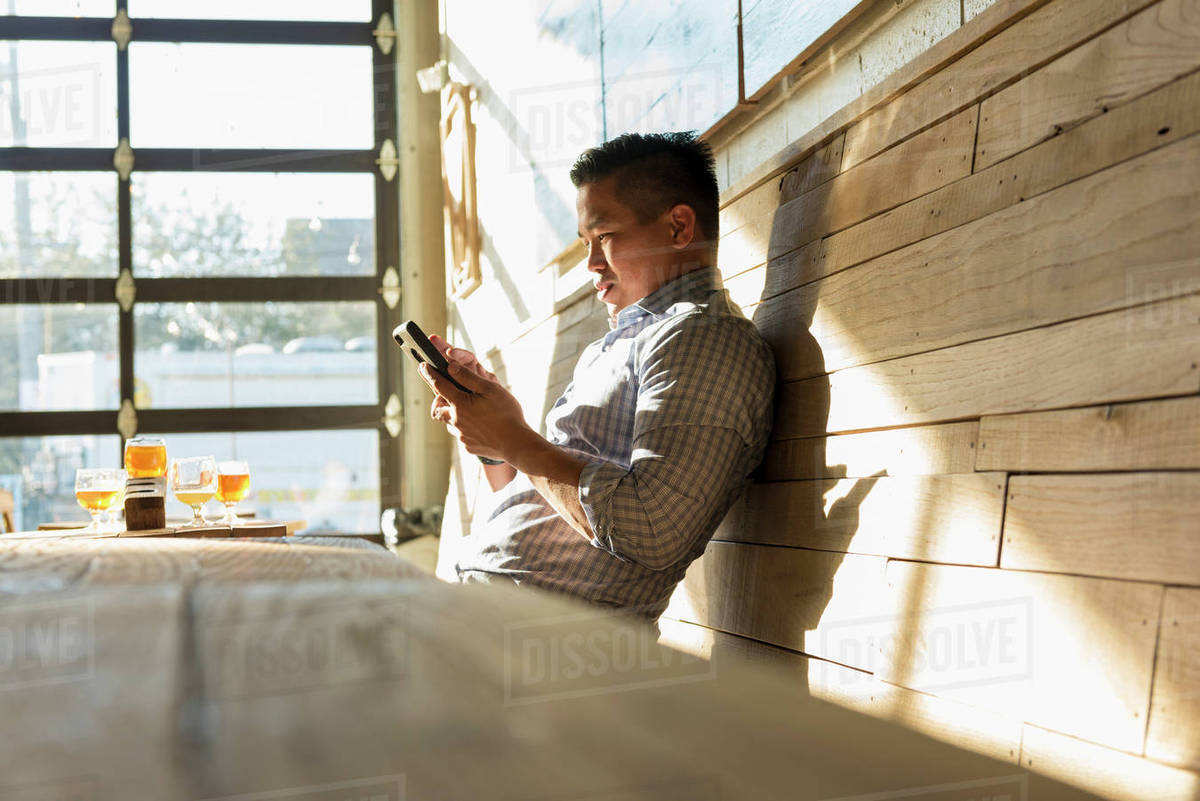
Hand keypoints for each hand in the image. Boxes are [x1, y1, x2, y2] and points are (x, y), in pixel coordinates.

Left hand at [421, 338, 535, 463]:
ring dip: (454, 415)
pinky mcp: (469, 446)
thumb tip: (451, 367)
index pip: (439, 385)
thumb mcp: (490, 389)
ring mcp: (462, 435)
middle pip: (437, 409)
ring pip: (450, 422)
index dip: (429, 374)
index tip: (423, 366)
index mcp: (460, 404)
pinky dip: (466, 428)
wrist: (517, 444)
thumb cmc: (507, 414)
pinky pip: (462, 434)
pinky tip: (481, 426)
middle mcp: (456, 421)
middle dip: (439, 401)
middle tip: (449, 395)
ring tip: (470, 411)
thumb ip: (468, 378)